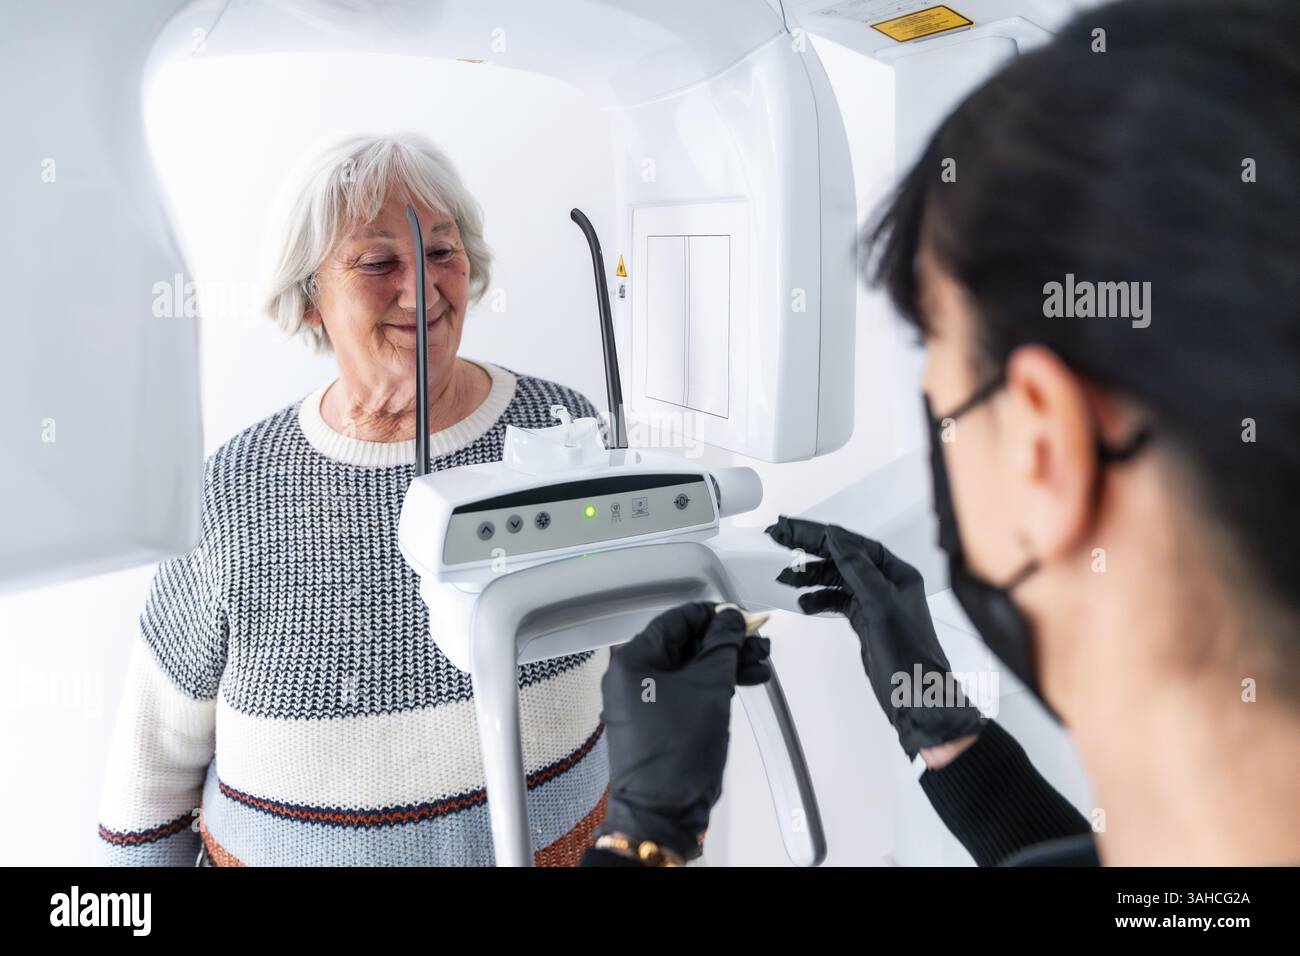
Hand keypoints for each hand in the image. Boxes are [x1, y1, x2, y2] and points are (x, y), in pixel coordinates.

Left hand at [598, 601, 770, 859]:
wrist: (663, 810)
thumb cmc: (679, 747)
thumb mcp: (709, 687)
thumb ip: (722, 647)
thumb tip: (731, 619)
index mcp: (633, 661)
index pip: (675, 620)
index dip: (711, 615)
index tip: (741, 617)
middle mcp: (632, 677)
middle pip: (684, 644)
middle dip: (724, 642)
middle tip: (758, 643)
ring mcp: (644, 700)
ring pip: (690, 667)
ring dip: (725, 663)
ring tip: (761, 664)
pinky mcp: (658, 720)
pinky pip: (687, 689)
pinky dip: (714, 684)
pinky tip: (747, 681)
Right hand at [765, 515, 984, 759]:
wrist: (915, 694)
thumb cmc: (908, 652)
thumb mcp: (879, 602)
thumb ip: (856, 567)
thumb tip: (836, 537)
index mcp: (897, 573)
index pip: (852, 543)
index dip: (821, 533)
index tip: (794, 528)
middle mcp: (887, 584)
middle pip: (842, 557)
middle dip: (811, 549)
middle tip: (781, 540)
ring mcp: (875, 602)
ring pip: (836, 579)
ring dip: (811, 577)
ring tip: (787, 578)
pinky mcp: (865, 620)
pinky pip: (837, 601)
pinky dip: (819, 600)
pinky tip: (805, 602)